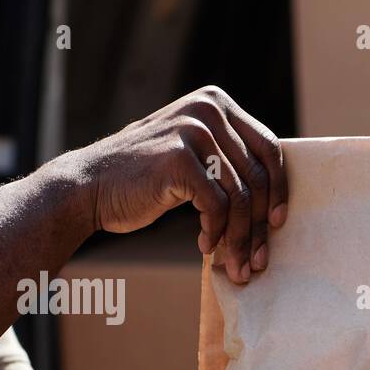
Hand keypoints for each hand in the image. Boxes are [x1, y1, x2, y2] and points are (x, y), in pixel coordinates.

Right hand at [62, 85, 288, 284]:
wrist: (89, 188)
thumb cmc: (146, 180)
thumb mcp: (193, 155)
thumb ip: (228, 159)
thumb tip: (277, 194)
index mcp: (216, 103)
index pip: (268, 149)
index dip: (280, 189)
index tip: (280, 223)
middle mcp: (208, 110)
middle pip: (257, 177)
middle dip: (262, 226)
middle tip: (258, 260)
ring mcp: (193, 132)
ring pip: (240, 198)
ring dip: (240, 240)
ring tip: (235, 265)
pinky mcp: (179, 160)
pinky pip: (217, 207)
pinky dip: (215, 234)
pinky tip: (205, 247)